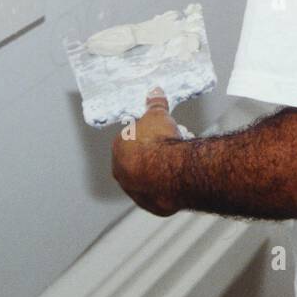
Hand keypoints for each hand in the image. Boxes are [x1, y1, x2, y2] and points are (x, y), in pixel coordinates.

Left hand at [112, 89, 182, 216]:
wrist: (170, 170)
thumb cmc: (159, 143)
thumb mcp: (158, 115)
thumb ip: (155, 104)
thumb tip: (155, 93)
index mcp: (119, 149)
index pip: (128, 141)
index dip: (145, 137)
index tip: (158, 135)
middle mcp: (122, 172)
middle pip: (135, 162)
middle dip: (151, 156)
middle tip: (169, 149)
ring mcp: (134, 190)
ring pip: (145, 181)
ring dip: (157, 174)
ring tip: (176, 164)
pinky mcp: (149, 204)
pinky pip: (158, 195)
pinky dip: (166, 189)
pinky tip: (177, 181)